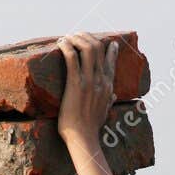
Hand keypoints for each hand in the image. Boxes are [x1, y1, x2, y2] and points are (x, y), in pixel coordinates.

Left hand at [56, 32, 118, 147]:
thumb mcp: (105, 112)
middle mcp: (101, 80)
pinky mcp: (75, 84)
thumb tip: (114, 95)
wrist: (83, 138)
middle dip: (86, 37)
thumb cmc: (91, 128)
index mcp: (108, 86)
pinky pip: (72, 57)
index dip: (108, 47)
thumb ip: (109, 100)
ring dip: (76, 38)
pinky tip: (61, 44)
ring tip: (68, 37)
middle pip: (98, 48)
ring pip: (87, 48)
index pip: (111, 60)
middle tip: (77, 35)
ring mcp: (89, 81)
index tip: (104, 41)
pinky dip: (66, 46)